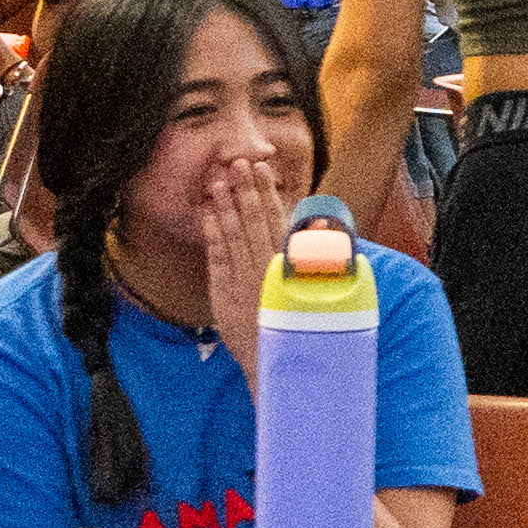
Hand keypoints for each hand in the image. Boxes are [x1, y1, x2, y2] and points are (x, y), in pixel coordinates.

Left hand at [173, 139, 296, 362]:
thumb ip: (315, 254)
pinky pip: (217, 259)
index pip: (277, 218)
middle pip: (253, 220)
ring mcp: (242, 278)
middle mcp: (264, 266)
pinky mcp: (223, 293)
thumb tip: (319, 225)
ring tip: (218, 183)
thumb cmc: (300, 325)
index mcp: (288, 264)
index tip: (261, 168)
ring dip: (225, 207)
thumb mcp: (317, 290)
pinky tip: (208, 216)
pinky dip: (212, 236)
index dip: (267, 191)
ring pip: (232, 235)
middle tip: (238, 163)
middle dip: (245, 190)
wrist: (278, 363)